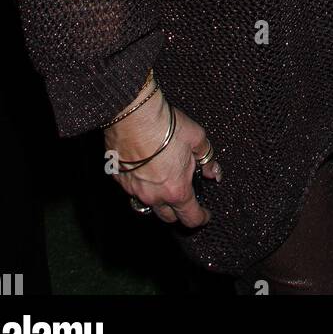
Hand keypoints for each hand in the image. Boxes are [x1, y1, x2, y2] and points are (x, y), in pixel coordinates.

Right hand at [105, 98, 220, 226]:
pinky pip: (131, 190)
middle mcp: (154, 196)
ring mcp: (133, 190)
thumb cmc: (166, 126)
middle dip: (178, 211)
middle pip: (168, 217)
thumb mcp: (196, 138)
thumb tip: (214, 172)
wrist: (134, 115)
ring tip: (163, 181)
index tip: (204, 216)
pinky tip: (144, 168)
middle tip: (184, 196)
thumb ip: (207, 158)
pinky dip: (140, 184)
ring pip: (147, 204)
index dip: (201, 218)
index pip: (191, 217)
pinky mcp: (118, 180)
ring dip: (157, 198)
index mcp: (176, 190)